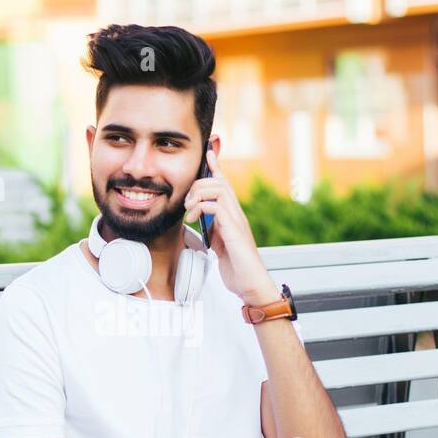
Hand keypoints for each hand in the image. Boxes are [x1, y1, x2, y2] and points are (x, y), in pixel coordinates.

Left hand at [185, 148, 280, 305]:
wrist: (250, 284)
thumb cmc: (237, 268)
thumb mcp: (220, 244)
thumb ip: (213, 230)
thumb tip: (201, 221)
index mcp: (233, 215)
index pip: (225, 184)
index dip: (216, 167)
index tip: (208, 153)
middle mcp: (237, 213)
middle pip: (219, 182)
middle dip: (198, 185)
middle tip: (187, 203)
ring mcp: (236, 220)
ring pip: (217, 189)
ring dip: (197, 195)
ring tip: (189, 210)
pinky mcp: (233, 229)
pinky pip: (216, 206)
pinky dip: (200, 208)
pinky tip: (193, 220)